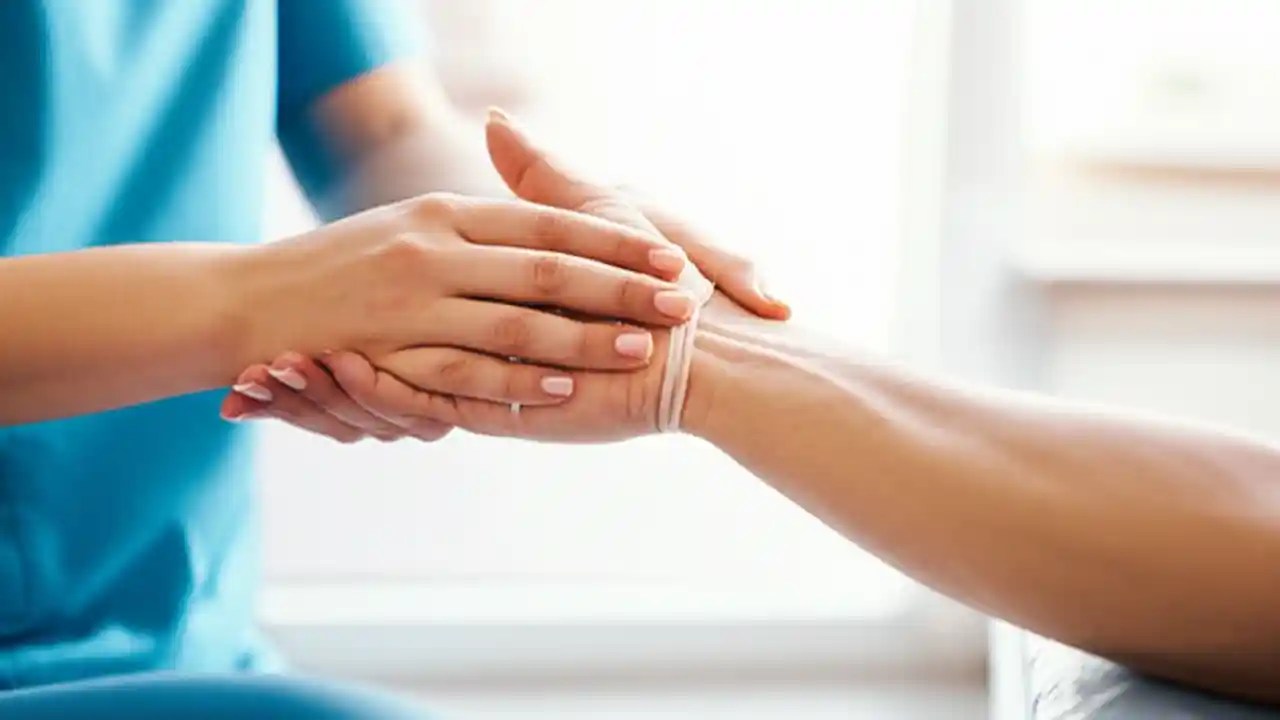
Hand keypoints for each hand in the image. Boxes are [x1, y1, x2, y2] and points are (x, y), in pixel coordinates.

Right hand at [229, 111, 787, 441]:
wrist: (247, 297)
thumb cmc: (341, 264)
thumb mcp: (411, 226)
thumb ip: (477, 226)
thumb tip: (543, 228)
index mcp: (446, 211)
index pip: (548, 222)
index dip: (612, 239)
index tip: (668, 253)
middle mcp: (435, 246)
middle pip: (547, 265)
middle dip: (619, 285)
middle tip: (680, 300)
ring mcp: (411, 297)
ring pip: (515, 317)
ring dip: (584, 334)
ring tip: (643, 346)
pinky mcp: (389, 348)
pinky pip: (464, 366)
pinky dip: (518, 377)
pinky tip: (565, 387)